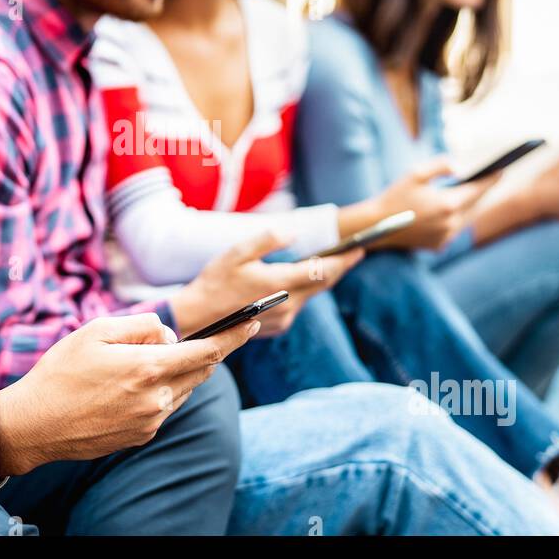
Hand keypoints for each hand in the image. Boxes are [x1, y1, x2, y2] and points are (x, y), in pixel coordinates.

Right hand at [0, 312, 257, 475]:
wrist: (35, 424)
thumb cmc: (62, 371)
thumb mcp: (97, 331)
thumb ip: (143, 326)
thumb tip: (171, 336)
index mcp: (148, 368)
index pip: (207, 350)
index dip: (234, 336)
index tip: (254, 322)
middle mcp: (157, 398)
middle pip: (200, 371)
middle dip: (206, 351)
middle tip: (201, 335)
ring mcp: (151, 421)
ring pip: (183, 389)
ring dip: (180, 372)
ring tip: (145, 361)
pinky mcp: (142, 435)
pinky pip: (165, 407)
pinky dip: (161, 391)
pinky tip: (130, 386)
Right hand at [168, 230, 362, 337]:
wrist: (199, 318)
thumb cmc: (215, 281)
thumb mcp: (237, 252)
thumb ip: (268, 240)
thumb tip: (293, 233)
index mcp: (280, 284)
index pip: (322, 271)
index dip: (343, 260)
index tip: (359, 248)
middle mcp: (287, 305)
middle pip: (322, 284)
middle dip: (339, 268)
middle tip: (354, 252)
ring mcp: (284, 318)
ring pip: (311, 294)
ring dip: (320, 279)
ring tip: (331, 261)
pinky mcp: (278, 325)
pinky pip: (298, 304)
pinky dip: (304, 290)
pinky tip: (302, 279)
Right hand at [370, 158, 498, 249]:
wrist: (376, 226)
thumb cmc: (395, 196)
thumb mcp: (416, 172)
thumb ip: (442, 165)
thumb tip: (460, 168)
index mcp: (448, 204)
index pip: (479, 189)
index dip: (492, 179)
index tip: (502, 170)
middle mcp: (451, 223)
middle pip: (476, 204)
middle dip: (482, 191)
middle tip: (490, 178)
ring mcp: (446, 237)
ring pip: (467, 218)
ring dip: (471, 205)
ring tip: (476, 191)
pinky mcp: (439, 245)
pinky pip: (454, 229)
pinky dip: (456, 219)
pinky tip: (454, 209)